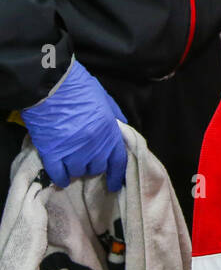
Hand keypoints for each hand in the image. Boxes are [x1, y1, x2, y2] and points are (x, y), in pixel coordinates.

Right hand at [20, 59, 127, 191]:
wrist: (50, 84)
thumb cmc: (79, 88)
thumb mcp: (105, 100)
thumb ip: (114, 116)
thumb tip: (120, 126)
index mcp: (109, 133)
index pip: (118, 161)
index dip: (117, 175)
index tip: (114, 185)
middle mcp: (94, 146)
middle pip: (97, 168)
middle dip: (94, 167)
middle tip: (88, 163)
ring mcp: (73, 151)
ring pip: (78, 171)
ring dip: (77, 170)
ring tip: (72, 164)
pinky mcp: (52, 153)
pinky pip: (58, 173)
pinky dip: (60, 177)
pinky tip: (61, 178)